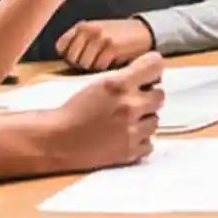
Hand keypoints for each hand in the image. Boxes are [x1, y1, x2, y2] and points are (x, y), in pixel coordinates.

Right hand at [43, 51, 165, 171]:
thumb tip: (148, 76)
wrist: (57, 140)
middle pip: (160, 95)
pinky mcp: (130, 152)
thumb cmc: (73, 111)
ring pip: (156, 121)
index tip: (149, 74)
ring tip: (125, 122)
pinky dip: (140, 140)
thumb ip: (124, 79)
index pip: (155, 65)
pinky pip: (149, 143)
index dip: (152, 69)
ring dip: (144, 120)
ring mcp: (131, 131)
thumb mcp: (97, 85)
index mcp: (118, 84)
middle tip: (133, 101)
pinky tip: (125, 137)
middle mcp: (129, 106)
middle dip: (148, 97)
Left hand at [56, 19, 153, 71]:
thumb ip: (80, 42)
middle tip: (93, 65)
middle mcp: (88, 30)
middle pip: (72, 58)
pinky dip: (104, 70)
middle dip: (80, 65)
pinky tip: (112, 66)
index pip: (61, 46)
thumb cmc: (117, 36)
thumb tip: (66, 61)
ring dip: (93, 69)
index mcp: (82, 26)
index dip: (68, 57)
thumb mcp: (96, 32)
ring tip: (103, 65)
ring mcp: (99, 38)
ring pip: (84, 64)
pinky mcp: (111, 47)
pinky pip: (99, 66)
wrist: (142, 32)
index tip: (77, 61)